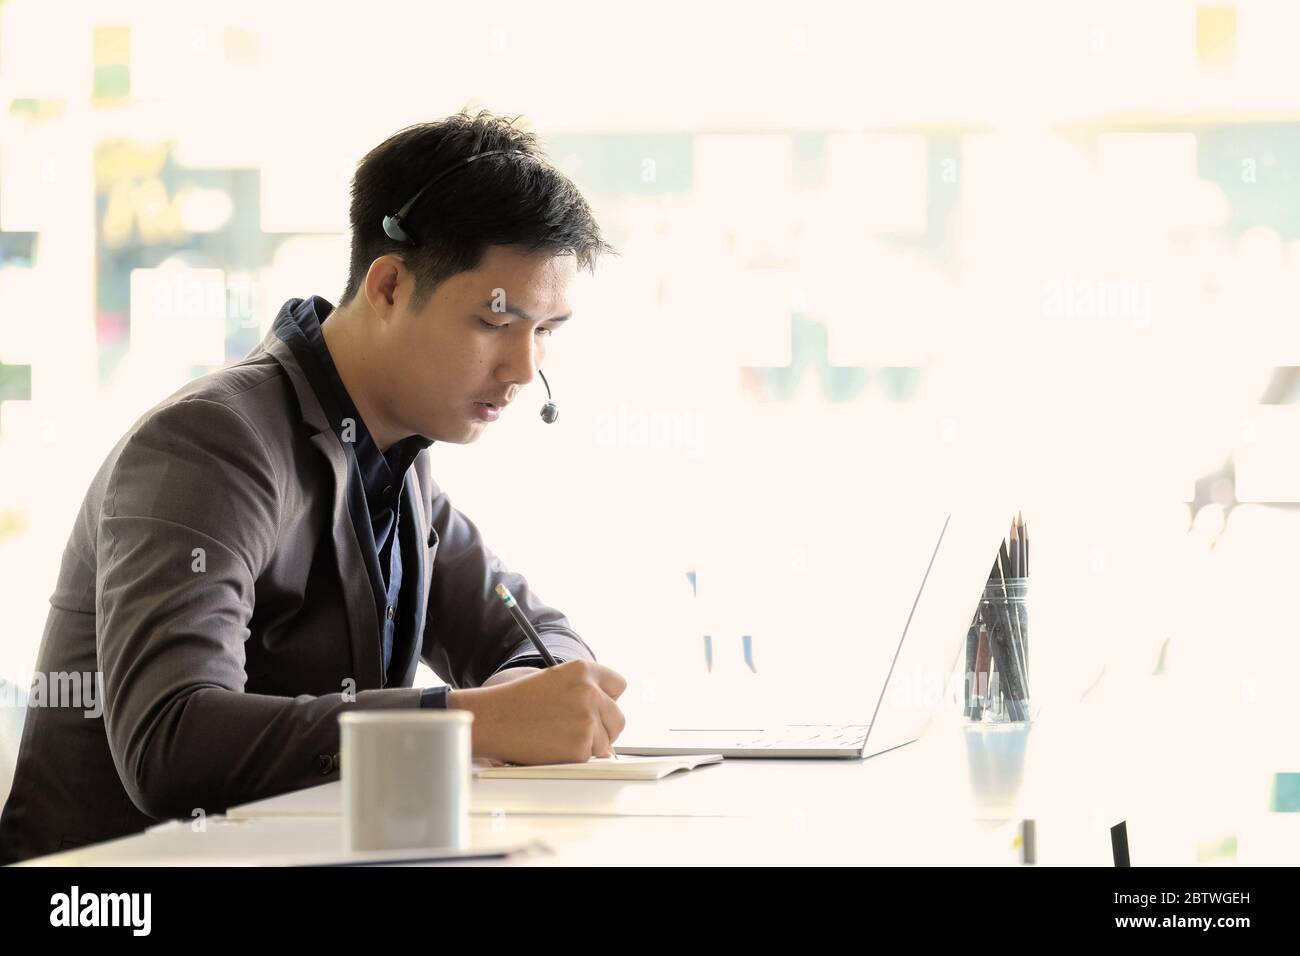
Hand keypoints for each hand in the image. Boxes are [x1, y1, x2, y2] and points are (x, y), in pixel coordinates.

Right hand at [448, 661, 626, 764]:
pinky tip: (553, 748)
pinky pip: (589, 759)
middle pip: (618, 718)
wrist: (493, 719)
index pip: (618, 685)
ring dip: (588, 746)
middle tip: (580, 733)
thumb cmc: (516, 701)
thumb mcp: (554, 680)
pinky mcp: (581, 746)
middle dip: (605, 729)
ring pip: (606, 743)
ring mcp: (588, 719)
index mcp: (583, 670)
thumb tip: (606, 714)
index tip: (600, 709)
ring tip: (558, 738)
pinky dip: (574, 759)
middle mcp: (590, 691)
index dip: (609, 700)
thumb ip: (583, 690)